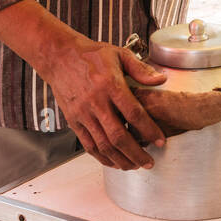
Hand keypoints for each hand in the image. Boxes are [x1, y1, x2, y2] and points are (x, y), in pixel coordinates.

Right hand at [0, 0, 167, 168]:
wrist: (59, 57)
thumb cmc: (91, 55)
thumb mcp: (119, 54)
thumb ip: (141, 69)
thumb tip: (161, 80)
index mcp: (110, 85)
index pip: (134, 113)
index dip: (149, 130)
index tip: (160, 141)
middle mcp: (96, 102)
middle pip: (118, 136)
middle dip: (136, 153)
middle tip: (149, 162)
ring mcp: (83, 114)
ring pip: (103, 145)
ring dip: (120, 159)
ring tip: (134, 166)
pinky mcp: (73, 121)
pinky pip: (88, 145)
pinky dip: (102, 157)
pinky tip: (113, 162)